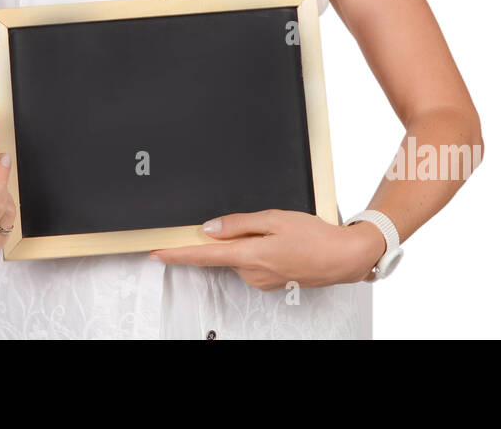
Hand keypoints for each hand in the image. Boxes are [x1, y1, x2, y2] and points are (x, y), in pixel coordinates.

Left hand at [148, 209, 383, 289]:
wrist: (343, 258)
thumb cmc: (315, 236)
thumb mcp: (274, 218)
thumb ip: (239, 224)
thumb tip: (210, 228)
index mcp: (250, 255)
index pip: (203, 256)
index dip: (177, 254)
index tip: (157, 253)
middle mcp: (252, 273)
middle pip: (224, 253)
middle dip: (231, 236)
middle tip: (258, 223)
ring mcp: (261, 280)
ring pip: (240, 256)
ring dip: (248, 242)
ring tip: (278, 230)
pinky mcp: (271, 282)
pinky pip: (253, 263)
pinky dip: (258, 250)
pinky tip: (280, 242)